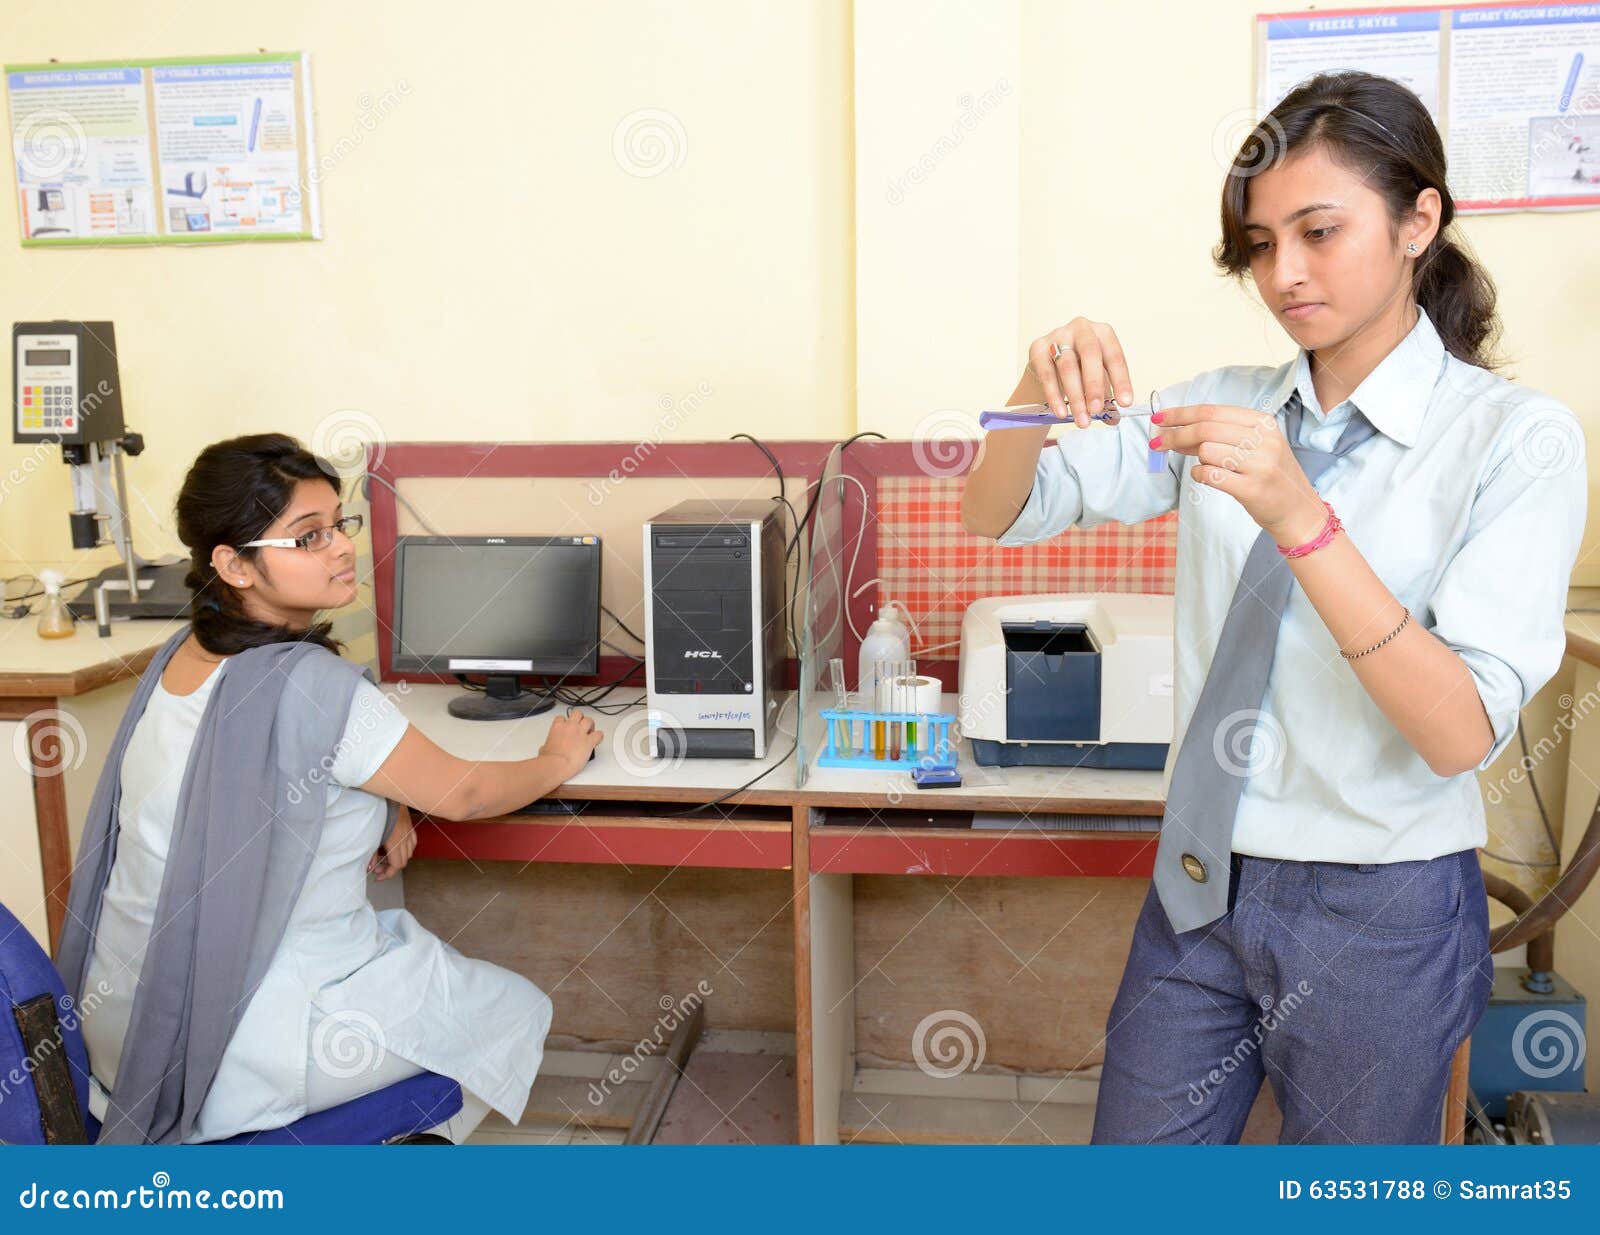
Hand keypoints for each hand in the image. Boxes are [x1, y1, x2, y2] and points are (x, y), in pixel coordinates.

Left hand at [369, 803, 416, 881]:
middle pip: (403, 861)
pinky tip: (397, 847)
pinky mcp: (410, 826)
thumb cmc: (378, 813)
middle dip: (390, 868)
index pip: (397, 865)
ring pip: (409, 853)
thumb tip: (370, 867)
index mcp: (395, 841)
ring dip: (398, 859)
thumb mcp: (371, 836)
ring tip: (385, 857)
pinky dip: (405, 849)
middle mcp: (405, 838)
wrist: (386, 795)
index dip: (388, 874)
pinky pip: (412, 843)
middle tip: (378, 868)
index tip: (378, 876)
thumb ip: (371, 853)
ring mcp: (409, 832)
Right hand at [540, 707, 601, 776]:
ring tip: (590, 732)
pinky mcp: (589, 741)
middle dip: (580, 718)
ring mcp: (581, 733)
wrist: (556, 764)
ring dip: (590, 725)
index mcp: (558, 727)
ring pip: (589, 720)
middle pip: (577, 713)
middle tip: (581, 726)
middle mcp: (570, 727)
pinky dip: (599, 737)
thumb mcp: (543, 749)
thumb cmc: (549, 758)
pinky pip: (599, 734)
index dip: (565, 722)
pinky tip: (597, 741)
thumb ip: (547, 745)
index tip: (566, 727)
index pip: (561, 718)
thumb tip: (546, 748)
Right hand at [1023, 318, 1134, 428]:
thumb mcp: (1097, 378)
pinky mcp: (1038, 348)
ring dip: (1075, 397)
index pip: (1114, 356)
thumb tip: (1114, 419)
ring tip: (1082, 420)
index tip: (1125, 403)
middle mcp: (1081, 328)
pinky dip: (1055, 396)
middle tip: (1097, 410)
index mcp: (1103, 332)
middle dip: (1094, 385)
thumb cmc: (1080, 368)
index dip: (1121, 380)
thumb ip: (1106, 397)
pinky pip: (1047, 374)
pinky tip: (1062, 413)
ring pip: (1067, 367)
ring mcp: (1057, 336)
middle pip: (1090, 354)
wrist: (1049, 362)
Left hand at [1151, 403, 1326, 544]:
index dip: (1180, 414)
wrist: (1298, 510)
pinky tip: (1204, 476)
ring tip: (1201, 465)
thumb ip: (1221, 434)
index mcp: (1262, 423)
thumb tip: (1177, 430)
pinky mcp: (1252, 488)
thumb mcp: (1256, 445)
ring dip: (1194, 459)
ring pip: (1206, 451)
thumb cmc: (1270, 475)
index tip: (1159, 419)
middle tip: (1157, 443)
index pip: (1212, 411)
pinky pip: (1210, 475)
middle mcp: (1263, 440)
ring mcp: (1259, 464)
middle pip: (1205, 429)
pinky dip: (1199, 474)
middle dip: (1174, 435)